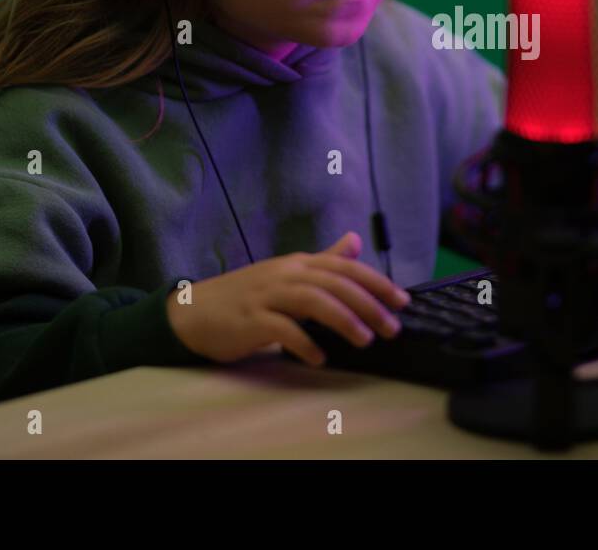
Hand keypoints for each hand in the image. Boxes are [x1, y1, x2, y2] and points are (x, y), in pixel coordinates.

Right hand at [164, 232, 408, 364]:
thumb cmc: (246, 296)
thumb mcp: (288, 274)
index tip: (403, 301)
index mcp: (298, 263)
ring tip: (365, 340)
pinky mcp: (250, 320)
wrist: (194, 312)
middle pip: (335, 284)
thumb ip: (323, 261)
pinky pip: (282, 330)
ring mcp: (267, 296)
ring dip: (344, 320)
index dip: (377, 282)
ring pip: (314, 301)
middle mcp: (286, 274)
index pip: (345, 267)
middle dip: (369, 305)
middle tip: (392, 328)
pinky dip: (304, 343)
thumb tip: (356, 240)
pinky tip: (320, 358)